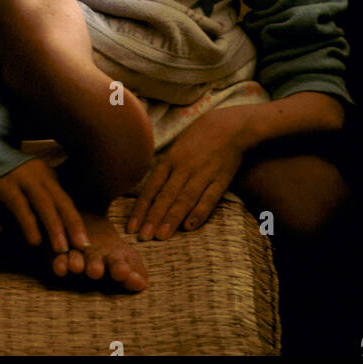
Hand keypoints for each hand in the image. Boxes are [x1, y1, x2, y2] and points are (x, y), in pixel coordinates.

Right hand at [0, 158, 89, 258]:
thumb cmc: (6, 178)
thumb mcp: (28, 185)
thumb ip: (40, 201)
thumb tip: (56, 230)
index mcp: (46, 175)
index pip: (66, 200)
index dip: (76, 222)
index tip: (85, 244)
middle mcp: (38, 174)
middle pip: (60, 200)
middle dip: (72, 224)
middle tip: (81, 247)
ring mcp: (21, 177)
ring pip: (43, 203)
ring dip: (54, 226)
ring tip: (61, 248)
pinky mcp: (4, 184)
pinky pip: (20, 206)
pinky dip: (29, 224)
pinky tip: (35, 240)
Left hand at [125, 106, 255, 239]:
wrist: (231, 126)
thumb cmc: (198, 138)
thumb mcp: (177, 149)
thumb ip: (164, 170)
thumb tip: (149, 193)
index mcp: (170, 159)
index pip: (152, 187)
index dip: (141, 208)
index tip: (131, 227)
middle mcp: (183, 167)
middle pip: (166, 195)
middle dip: (153, 217)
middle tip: (143, 237)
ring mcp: (202, 174)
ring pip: (184, 199)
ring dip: (172, 218)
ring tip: (161, 236)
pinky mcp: (220, 180)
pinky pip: (209, 198)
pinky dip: (199, 212)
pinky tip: (189, 226)